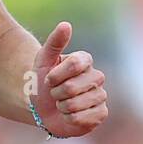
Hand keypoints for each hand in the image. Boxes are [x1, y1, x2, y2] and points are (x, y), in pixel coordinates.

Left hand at [31, 22, 107, 138]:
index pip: (75, 64)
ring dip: (61, 107)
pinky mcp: (101, 114)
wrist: (41, 107)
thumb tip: (66, 24)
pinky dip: (69, 118)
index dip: (56, 75)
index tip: (49, 78)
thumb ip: (54, 42)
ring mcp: (101, 96)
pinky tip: (69, 115)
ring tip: (62, 104)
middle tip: (55, 93)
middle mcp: (96, 76)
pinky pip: (83, 118)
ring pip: (76, 104)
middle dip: (56, 93)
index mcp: (85, 60)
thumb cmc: (42, 82)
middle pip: (72, 87)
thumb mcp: (43, 61)